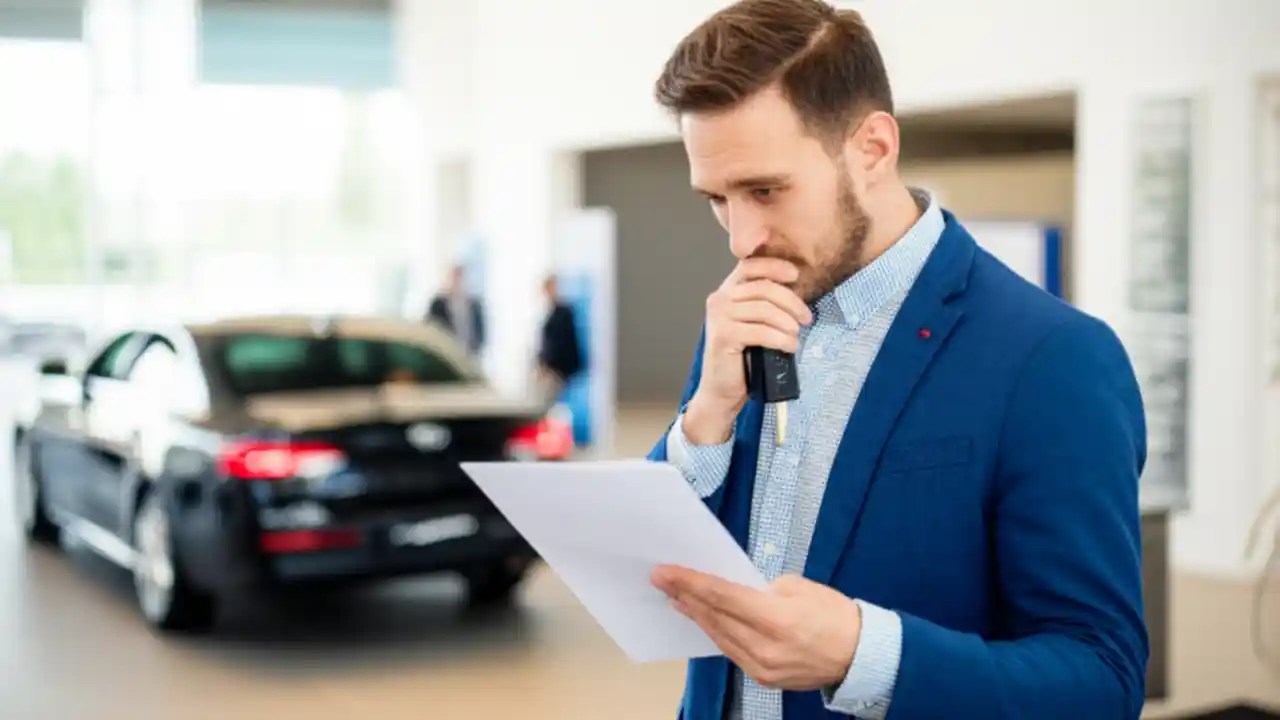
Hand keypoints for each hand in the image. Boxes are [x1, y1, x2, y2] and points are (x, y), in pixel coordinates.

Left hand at [652, 565, 860, 690]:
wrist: (861, 656)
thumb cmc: (835, 614)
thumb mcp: (800, 587)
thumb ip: (762, 590)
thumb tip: (735, 592)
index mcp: (778, 619)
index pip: (723, 597)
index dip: (691, 583)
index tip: (666, 572)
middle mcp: (766, 647)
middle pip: (715, 617)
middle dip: (685, 596)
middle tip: (662, 580)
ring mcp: (763, 667)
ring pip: (719, 636)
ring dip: (696, 615)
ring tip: (676, 597)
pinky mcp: (764, 678)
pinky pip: (731, 651)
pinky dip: (715, 633)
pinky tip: (703, 619)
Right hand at [685, 259, 811, 444]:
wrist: (722, 390)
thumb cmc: (743, 358)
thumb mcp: (754, 323)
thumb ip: (765, 304)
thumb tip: (797, 290)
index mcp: (726, 292)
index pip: (751, 266)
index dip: (775, 266)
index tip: (796, 275)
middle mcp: (719, 299)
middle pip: (764, 288)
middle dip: (792, 302)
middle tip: (806, 318)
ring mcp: (719, 317)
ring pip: (765, 309)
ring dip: (788, 323)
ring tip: (796, 336)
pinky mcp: (724, 336)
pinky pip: (761, 331)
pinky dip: (781, 339)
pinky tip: (789, 347)